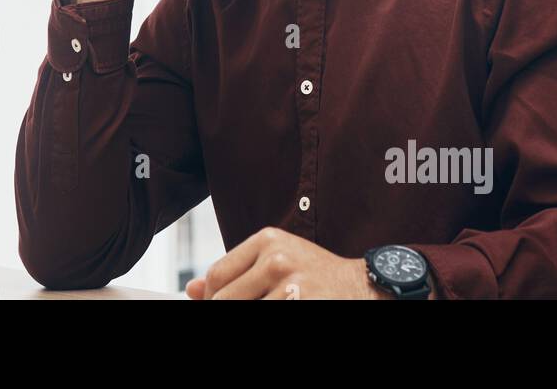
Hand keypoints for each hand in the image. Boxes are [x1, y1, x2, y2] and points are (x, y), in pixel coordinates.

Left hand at [185, 227, 395, 299]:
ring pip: (243, 310)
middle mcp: (278, 259)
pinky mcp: (303, 304)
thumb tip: (191, 290)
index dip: (211, 298)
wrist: (364, 286)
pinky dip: (266, 316)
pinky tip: (277, 308)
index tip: (216, 304)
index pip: (217, 274)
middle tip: (239, 310)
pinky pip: (268, 315)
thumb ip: (236, 272)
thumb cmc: (316, 276)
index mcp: (268, 240)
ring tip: (268, 304)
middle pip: (225, 299)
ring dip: (248, 313)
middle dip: (224, 310)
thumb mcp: (276, 262)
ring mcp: (292, 286)